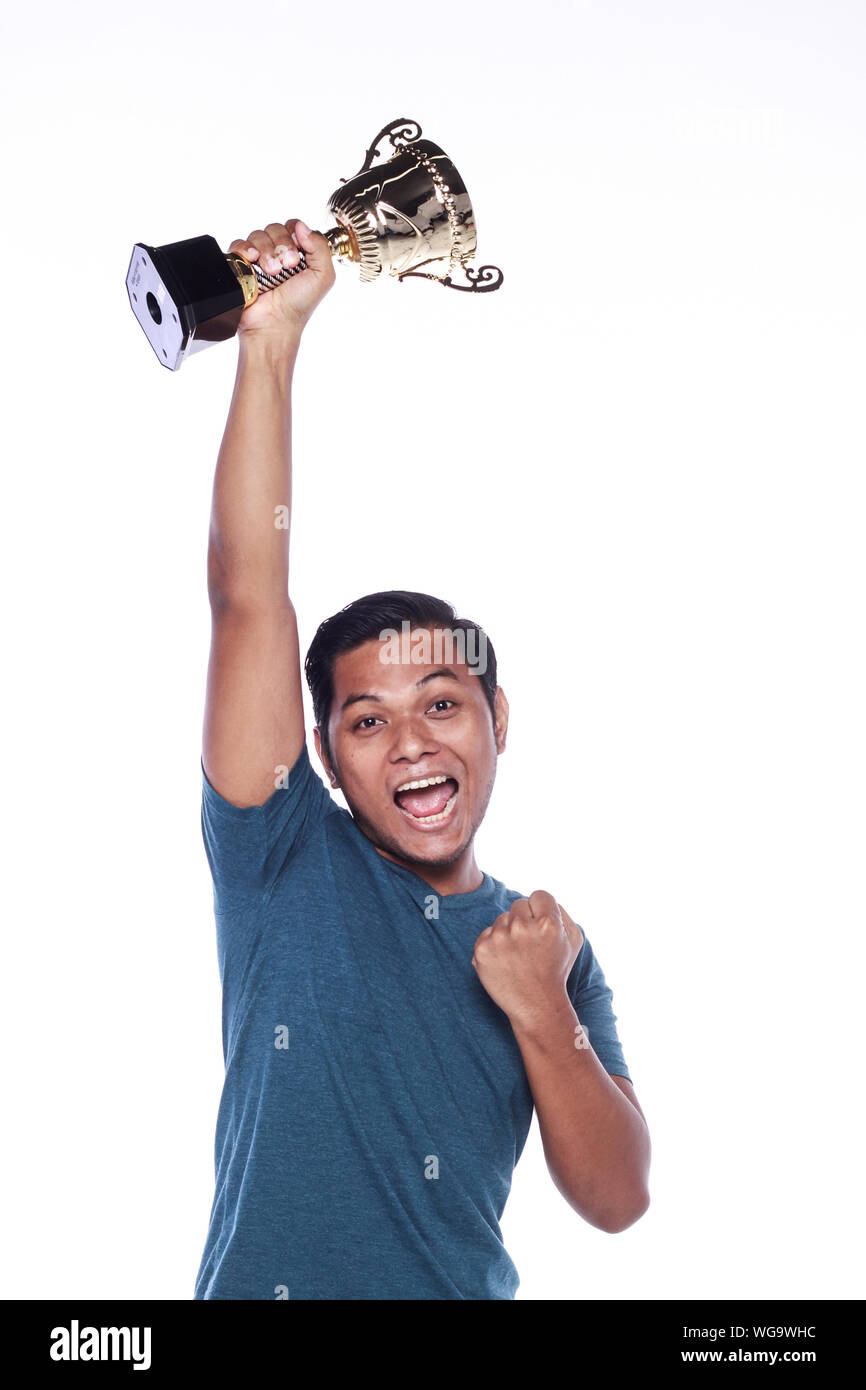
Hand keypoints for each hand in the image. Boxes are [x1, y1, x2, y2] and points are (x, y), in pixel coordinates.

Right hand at [228, 217, 335, 340]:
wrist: (274, 324)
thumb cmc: (298, 305)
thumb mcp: (323, 276)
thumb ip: (321, 247)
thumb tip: (301, 226)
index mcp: (299, 253)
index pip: (294, 226)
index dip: (294, 235)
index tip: (297, 256)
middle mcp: (278, 253)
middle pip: (275, 228)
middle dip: (280, 245)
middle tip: (285, 266)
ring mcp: (259, 258)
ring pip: (257, 235)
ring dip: (265, 251)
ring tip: (271, 272)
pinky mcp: (241, 264)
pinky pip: (239, 245)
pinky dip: (245, 249)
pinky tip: (252, 261)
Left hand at [471, 890, 583, 1028]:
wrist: (536, 1005)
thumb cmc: (556, 970)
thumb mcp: (573, 940)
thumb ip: (562, 912)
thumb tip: (543, 900)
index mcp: (548, 923)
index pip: (540, 895)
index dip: (542, 910)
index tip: (541, 926)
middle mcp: (522, 927)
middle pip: (519, 904)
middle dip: (524, 920)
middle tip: (530, 944)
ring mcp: (500, 938)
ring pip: (502, 919)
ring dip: (508, 933)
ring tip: (518, 956)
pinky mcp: (482, 950)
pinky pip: (486, 934)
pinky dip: (494, 945)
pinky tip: (505, 961)